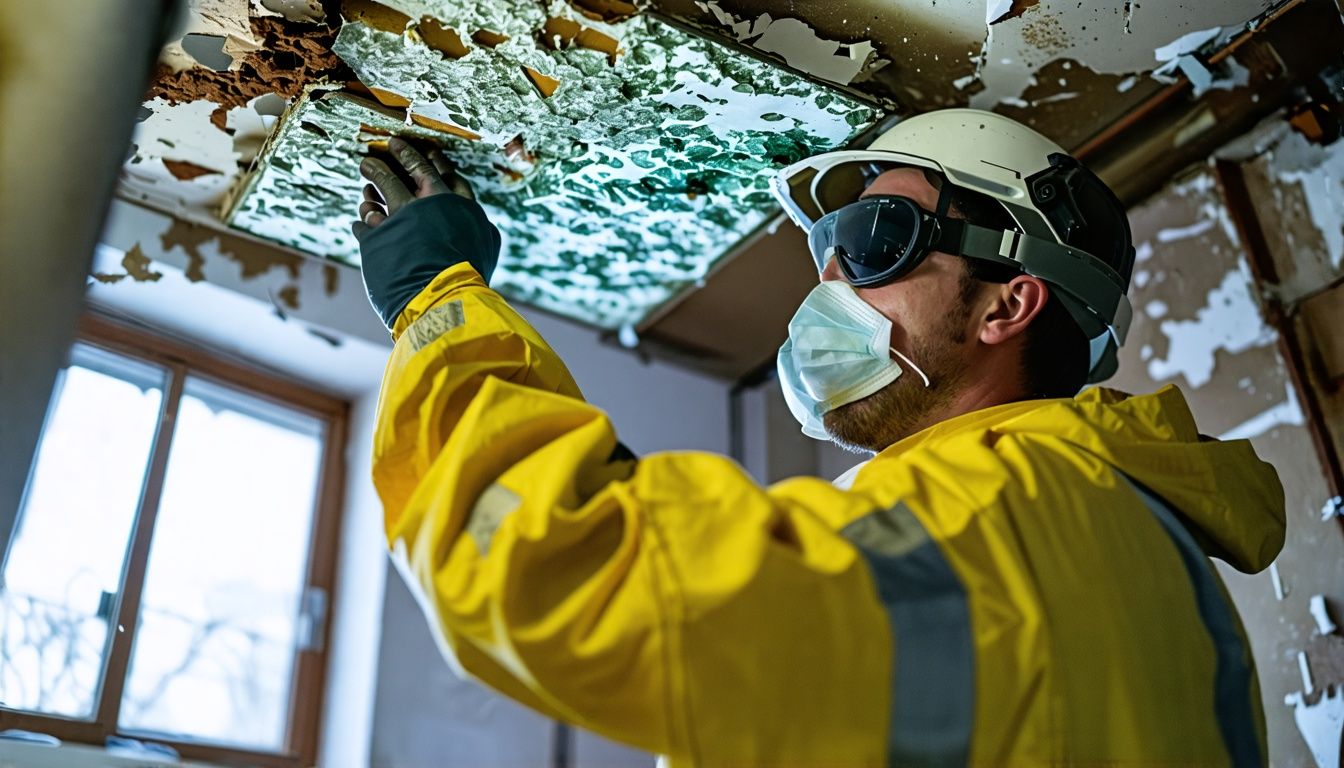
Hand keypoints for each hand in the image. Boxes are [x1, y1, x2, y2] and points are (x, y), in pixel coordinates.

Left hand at [352, 137, 500, 329]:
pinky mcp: (375, 235)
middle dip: (399, 154)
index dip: (431, 159)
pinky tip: (363, 220)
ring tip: (365, 171)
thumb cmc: (471, 280)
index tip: (423, 150)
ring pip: (381, 184)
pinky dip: (364, 219)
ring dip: (372, 174)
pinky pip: (364, 220)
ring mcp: (400, 217)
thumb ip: (478, 229)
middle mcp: (429, 203)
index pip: (443, 172)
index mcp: (459, 205)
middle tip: (390, 145)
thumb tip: (483, 224)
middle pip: (410, 168)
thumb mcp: (486, 248)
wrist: (445, 302)